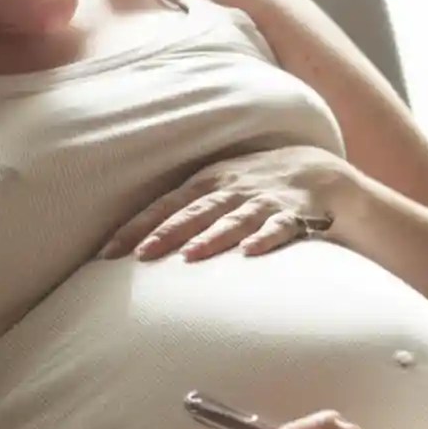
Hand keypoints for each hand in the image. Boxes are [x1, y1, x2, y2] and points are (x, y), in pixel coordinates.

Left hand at [96, 146, 358, 261]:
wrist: (318, 172)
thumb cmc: (254, 184)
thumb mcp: (217, 187)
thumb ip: (183, 210)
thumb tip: (136, 242)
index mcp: (208, 183)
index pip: (165, 206)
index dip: (137, 228)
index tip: (109, 253)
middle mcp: (232, 190)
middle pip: (194, 213)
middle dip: (167, 234)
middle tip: (141, 256)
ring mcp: (263, 201)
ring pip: (234, 220)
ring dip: (212, 237)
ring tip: (191, 256)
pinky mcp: (295, 214)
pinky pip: (279, 227)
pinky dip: (265, 238)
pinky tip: (251, 252)